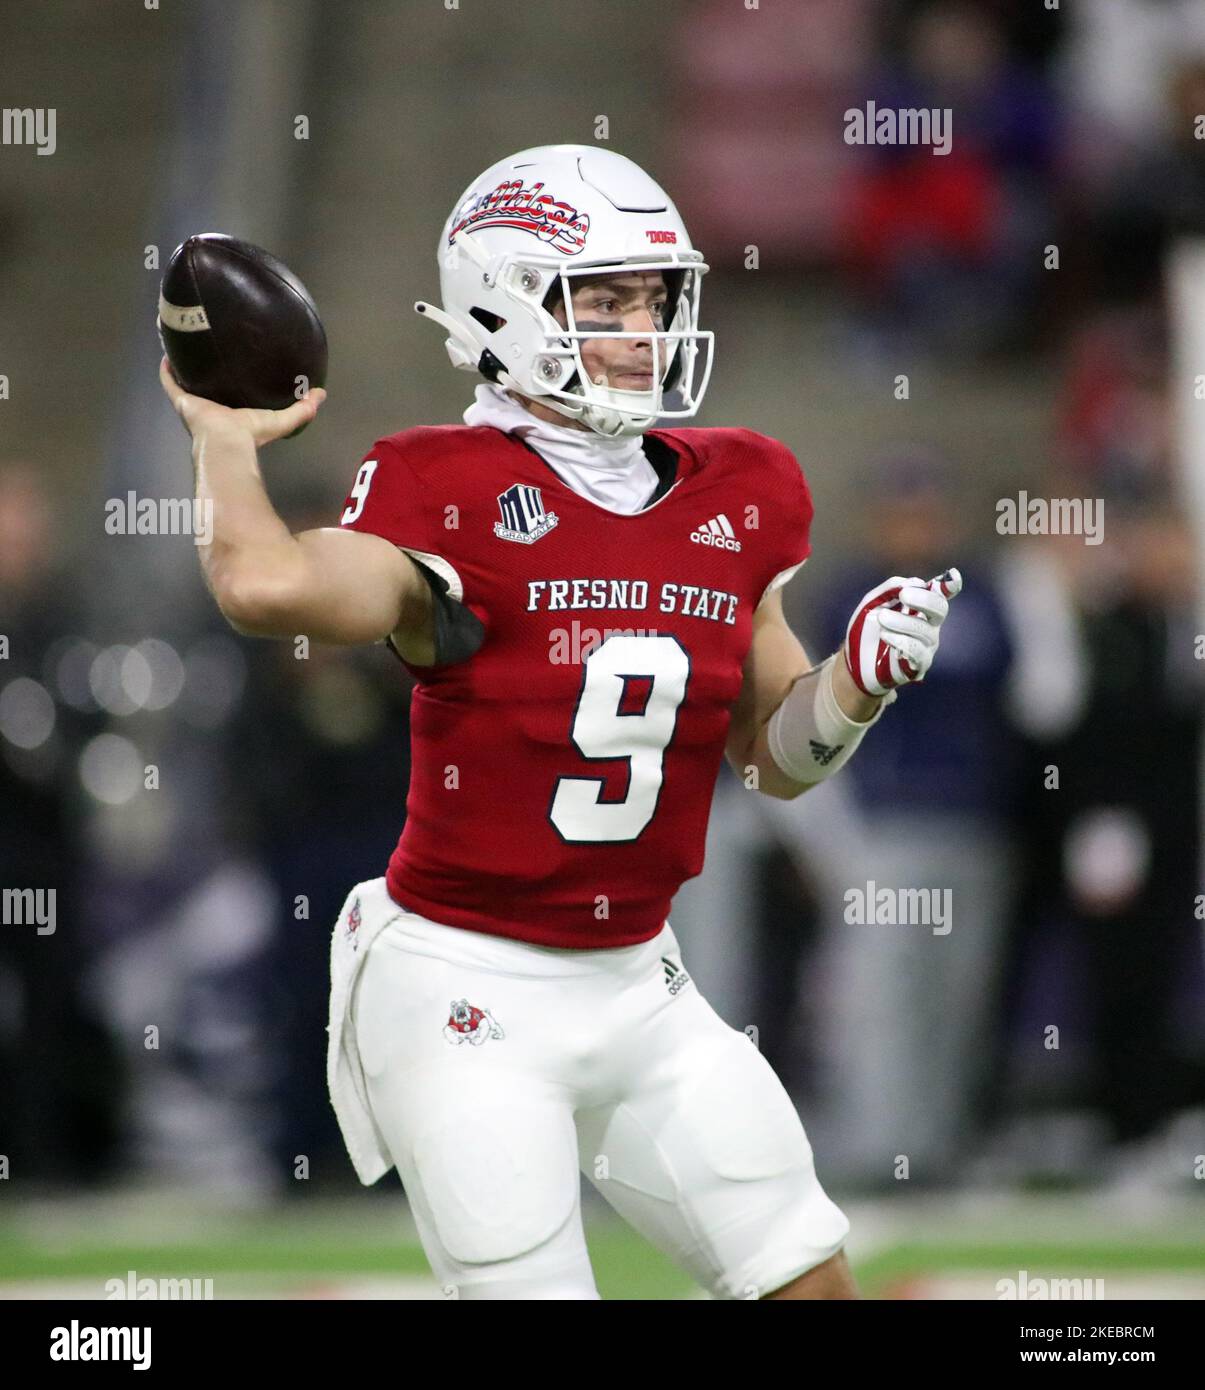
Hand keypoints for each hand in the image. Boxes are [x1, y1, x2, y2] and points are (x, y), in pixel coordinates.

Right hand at [159, 356, 325, 444]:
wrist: (227, 442)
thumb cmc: (251, 433)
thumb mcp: (283, 419)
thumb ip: (303, 409)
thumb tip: (322, 394)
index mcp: (232, 413)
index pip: (232, 394)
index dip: (233, 380)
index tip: (237, 363)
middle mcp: (211, 408)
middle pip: (207, 385)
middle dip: (207, 370)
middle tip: (209, 348)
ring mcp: (194, 404)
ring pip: (186, 380)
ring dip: (184, 365)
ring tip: (186, 344)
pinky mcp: (181, 400)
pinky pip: (169, 381)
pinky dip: (167, 369)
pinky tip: (168, 351)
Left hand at [842, 568, 961, 696]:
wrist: (853, 661)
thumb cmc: (867, 628)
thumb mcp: (872, 603)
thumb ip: (890, 589)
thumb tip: (914, 582)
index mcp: (920, 607)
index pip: (941, 595)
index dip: (950, 585)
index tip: (953, 575)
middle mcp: (929, 625)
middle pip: (940, 609)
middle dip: (924, 599)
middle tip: (903, 595)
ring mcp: (926, 646)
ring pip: (925, 630)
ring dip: (902, 621)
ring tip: (882, 618)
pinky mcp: (918, 666)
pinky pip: (919, 653)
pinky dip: (902, 641)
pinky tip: (885, 635)